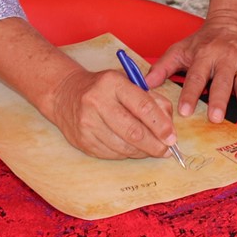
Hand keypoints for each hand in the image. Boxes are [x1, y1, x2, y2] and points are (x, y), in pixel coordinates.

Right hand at [43, 66, 176, 159]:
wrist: (65, 94)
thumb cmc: (103, 88)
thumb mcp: (128, 83)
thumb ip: (152, 100)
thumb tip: (168, 126)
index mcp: (112, 83)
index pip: (143, 107)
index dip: (161, 125)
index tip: (172, 137)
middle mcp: (97, 102)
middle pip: (134, 131)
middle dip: (155, 145)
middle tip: (166, 150)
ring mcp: (87, 123)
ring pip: (123, 147)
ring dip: (142, 152)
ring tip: (151, 149)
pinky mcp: (82, 141)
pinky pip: (112, 154)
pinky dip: (126, 154)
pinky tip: (131, 148)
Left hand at [148, 13, 236, 123]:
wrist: (233, 21)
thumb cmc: (204, 40)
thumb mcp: (181, 49)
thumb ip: (163, 67)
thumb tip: (144, 83)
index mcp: (204, 54)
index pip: (196, 76)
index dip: (190, 94)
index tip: (185, 111)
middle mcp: (225, 57)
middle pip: (222, 81)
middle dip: (219, 99)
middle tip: (216, 118)